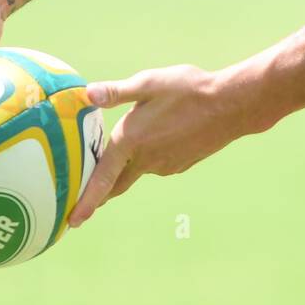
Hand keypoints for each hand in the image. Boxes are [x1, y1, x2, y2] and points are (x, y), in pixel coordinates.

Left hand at [68, 64, 250, 226]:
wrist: (230, 106)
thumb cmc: (188, 90)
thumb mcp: (150, 83)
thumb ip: (117, 92)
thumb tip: (87, 94)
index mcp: (131, 141)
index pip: (102, 178)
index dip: (86, 200)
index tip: (74, 221)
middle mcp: (146, 159)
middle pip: (117, 183)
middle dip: (101, 193)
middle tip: (85, 204)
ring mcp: (166, 165)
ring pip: (140, 169)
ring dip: (131, 163)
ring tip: (135, 142)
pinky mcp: (181, 163)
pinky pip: (159, 163)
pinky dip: (153, 155)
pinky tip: (163, 135)